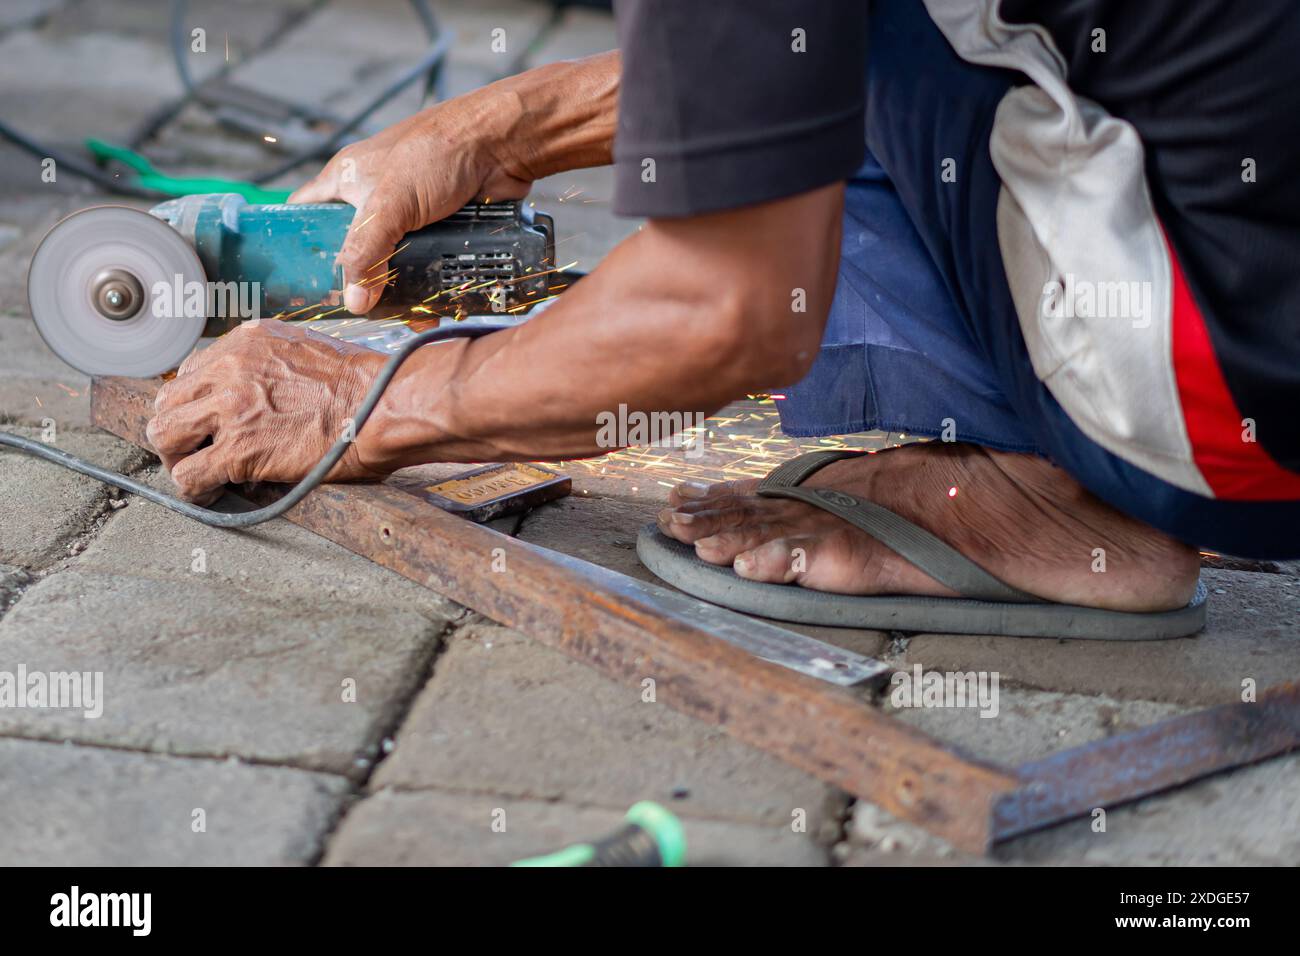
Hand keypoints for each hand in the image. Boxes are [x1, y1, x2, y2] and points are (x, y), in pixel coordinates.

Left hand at [147, 320, 388, 502]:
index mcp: (247, 342)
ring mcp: (229, 409)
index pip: (192, 371)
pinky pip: (189, 474)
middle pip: (169, 400)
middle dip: (179, 428)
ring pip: (165, 434)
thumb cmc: (364, 384)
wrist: (380, 405)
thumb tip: (264, 392)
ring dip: (178, 456)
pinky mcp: (238, 450)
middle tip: (196, 448)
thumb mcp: (307, 350)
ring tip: (199, 471)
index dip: (197, 402)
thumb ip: (273, 364)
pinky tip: (211, 492)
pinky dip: (195, 489)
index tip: (208, 420)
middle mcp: (229, 369)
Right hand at [288, 52, 619, 314]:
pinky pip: (427, 261)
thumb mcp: (391, 204)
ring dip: (401, 288)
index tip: (297, 280)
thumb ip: (368, 252)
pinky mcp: (440, 225)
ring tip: (411, 315)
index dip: (297, 244)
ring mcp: (409, 211)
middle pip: (354, 246)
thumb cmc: (439, 152)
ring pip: (393, 259)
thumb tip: (355, 301)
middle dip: (361, 281)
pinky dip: (431, 282)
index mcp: (346, 179)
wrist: (501, 144)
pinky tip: (436, 304)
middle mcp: (374, 195)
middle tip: (365, 310)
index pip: (304, 213)